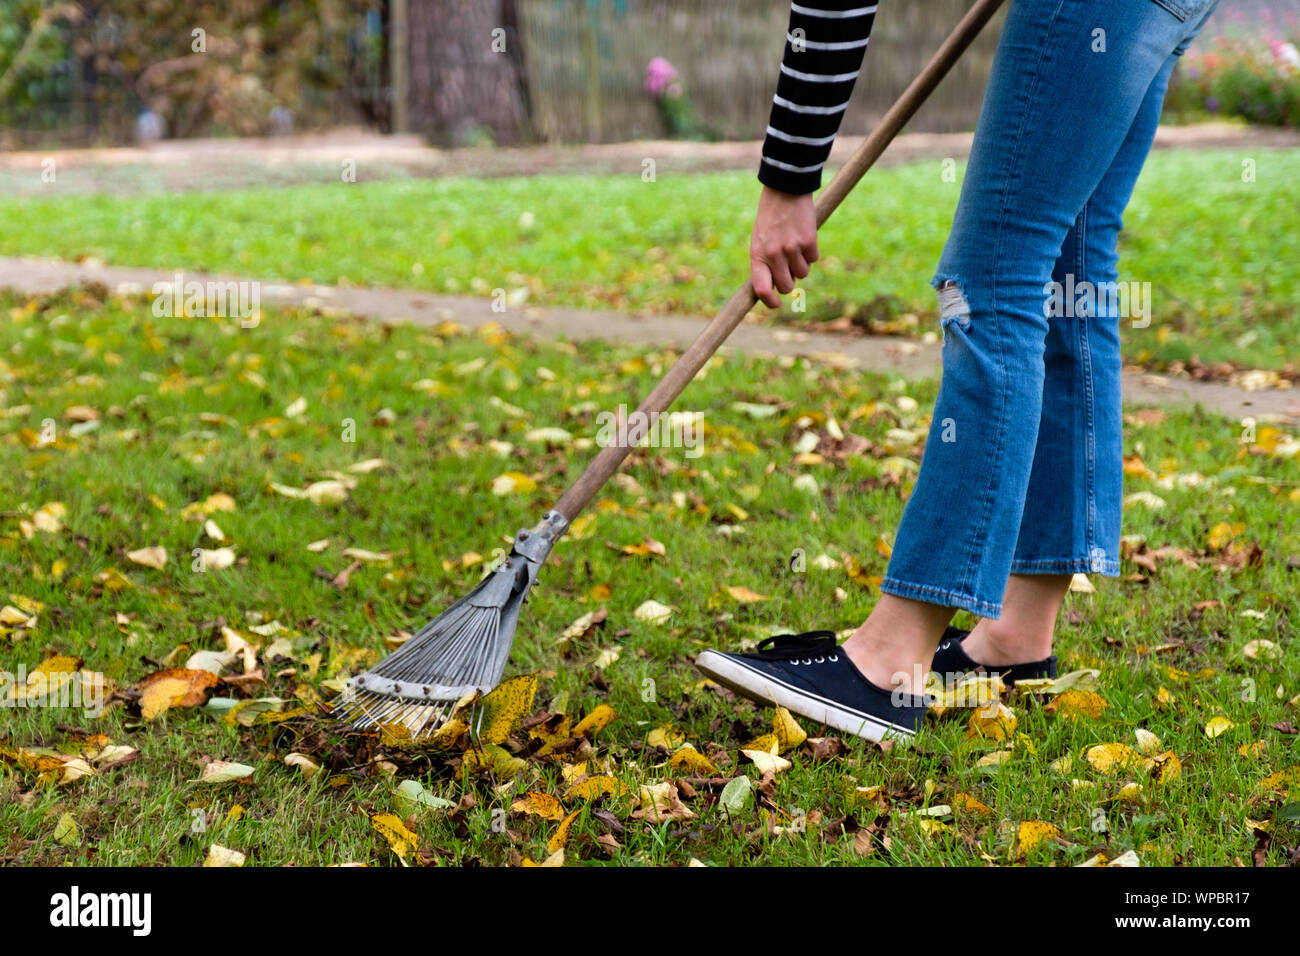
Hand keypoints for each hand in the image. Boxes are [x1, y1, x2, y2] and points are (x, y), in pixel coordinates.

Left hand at [750, 185, 818, 308]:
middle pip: (787, 286)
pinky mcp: (809, 241)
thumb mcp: (759, 240)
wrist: (785, 190)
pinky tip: (803, 237)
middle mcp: (774, 255)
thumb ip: (764, 263)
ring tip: (794, 244)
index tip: (776, 303)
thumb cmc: (770, 218)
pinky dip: (811, 252)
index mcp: (757, 256)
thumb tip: (775, 286)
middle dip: (789, 280)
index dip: (769, 302)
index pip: (761, 289)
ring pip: (802, 273)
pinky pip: (814, 259)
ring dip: (801, 263)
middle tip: (788, 266)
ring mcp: (792, 249)